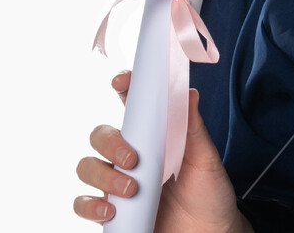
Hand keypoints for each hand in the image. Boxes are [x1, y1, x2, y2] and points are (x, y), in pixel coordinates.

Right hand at [73, 71, 251, 232]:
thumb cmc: (209, 193)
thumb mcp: (206, 160)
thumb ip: (194, 129)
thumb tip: (190, 93)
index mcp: (154, 137)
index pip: (132, 106)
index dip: (123, 88)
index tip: (121, 82)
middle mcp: (131, 157)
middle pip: (100, 136)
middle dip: (109, 143)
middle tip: (133, 159)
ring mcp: (118, 183)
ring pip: (87, 168)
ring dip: (102, 176)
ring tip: (131, 190)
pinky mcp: (113, 212)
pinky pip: (84, 204)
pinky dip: (90, 206)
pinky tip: (110, 211)